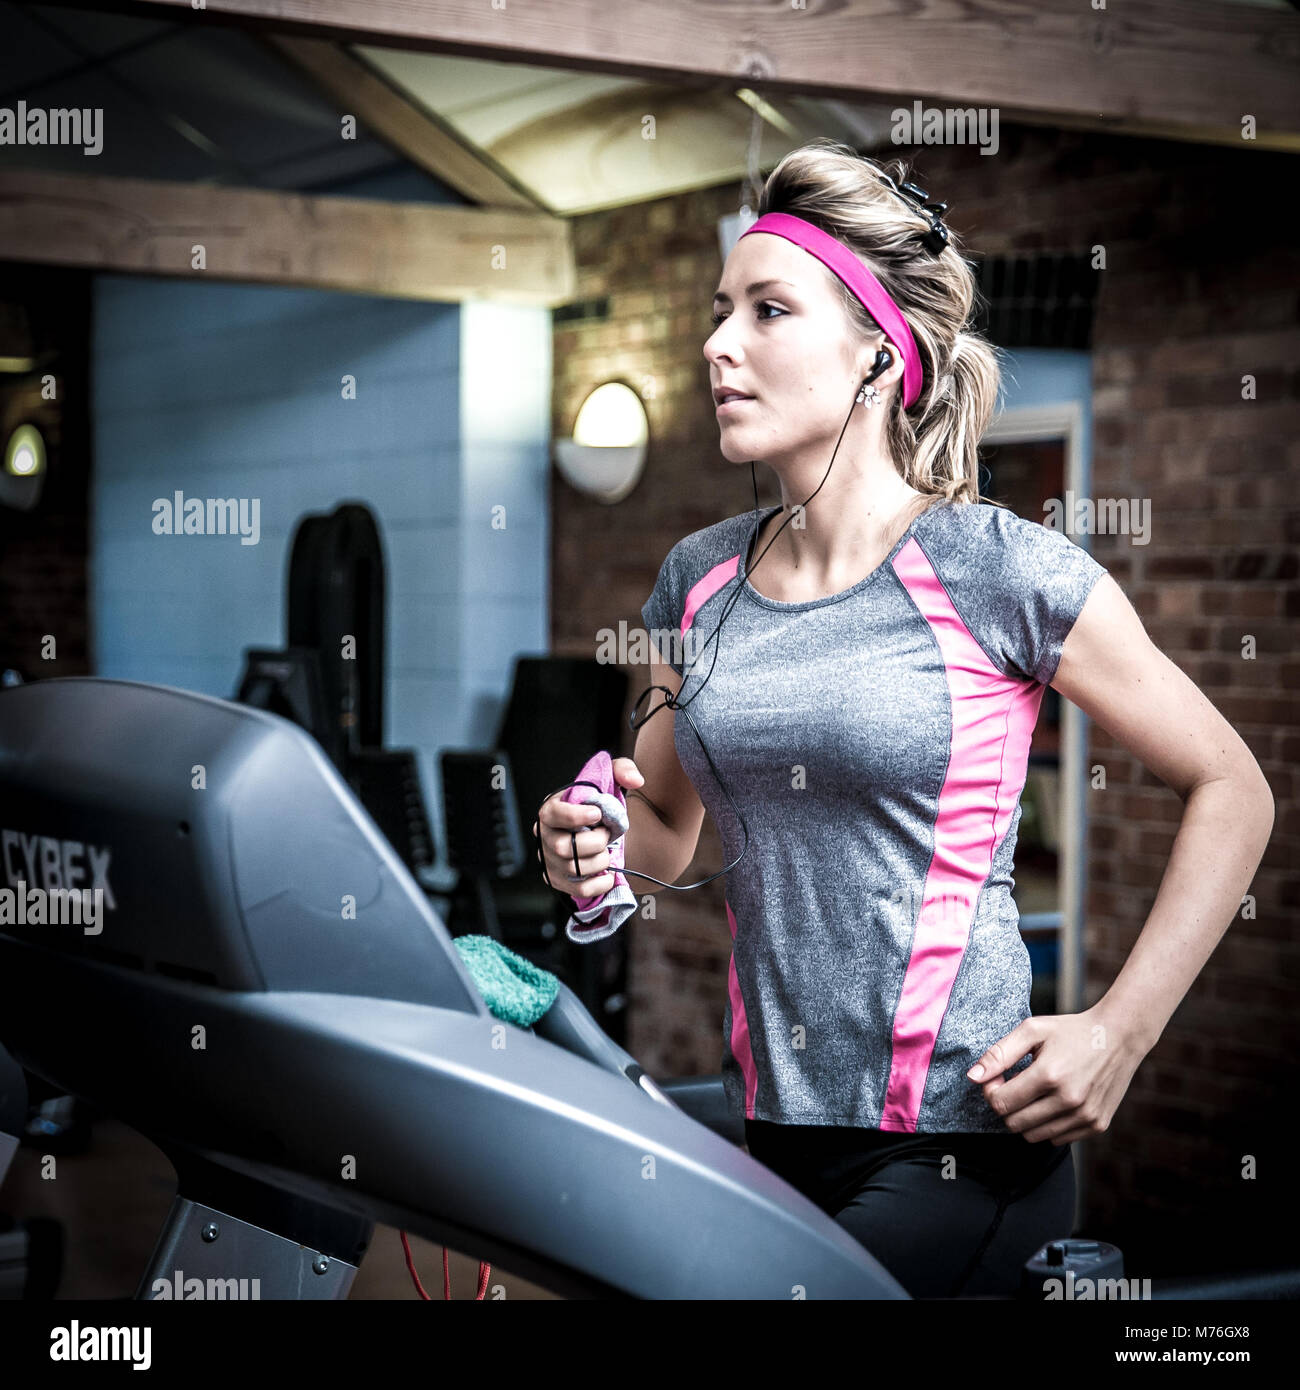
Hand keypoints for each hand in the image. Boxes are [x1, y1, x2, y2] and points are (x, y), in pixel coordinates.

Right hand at [532, 757, 644, 897]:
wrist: (602, 830)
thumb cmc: (602, 804)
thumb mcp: (611, 779)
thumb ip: (623, 770)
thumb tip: (636, 780)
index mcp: (551, 810)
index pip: (554, 814)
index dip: (575, 816)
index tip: (597, 814)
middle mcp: (545, 837)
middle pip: (564, 847)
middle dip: (595, 842)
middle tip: (607, 835)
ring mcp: (550, 861)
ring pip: (574, 869)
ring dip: (600, 861)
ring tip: (608, 851)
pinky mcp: (559, 881)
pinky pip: (580, 890)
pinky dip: (600, 883)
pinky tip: (608, 871)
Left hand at [965, 1004, 1147, 1144]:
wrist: (1119, 1037)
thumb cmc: (1070, 1031)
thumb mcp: (1032, 1030)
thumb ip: (999, 1054)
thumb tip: (973, 1077)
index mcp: (1049, 1076)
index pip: (1001, 1103)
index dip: (991, 1091)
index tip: (998, 1078)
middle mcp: (1069, 1101)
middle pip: (1014, 1123)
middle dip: (1007, 1106)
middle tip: (1015, 1085)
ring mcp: (1085, 1117)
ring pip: (1034, 1136)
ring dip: (1026, 1117)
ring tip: (1035, 1092)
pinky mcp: (1096, 1126)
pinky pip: (1057, 1139)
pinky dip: (1048, 1125)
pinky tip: (1054, 1101)